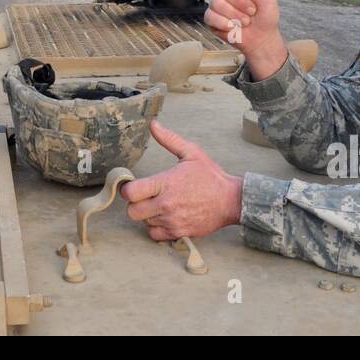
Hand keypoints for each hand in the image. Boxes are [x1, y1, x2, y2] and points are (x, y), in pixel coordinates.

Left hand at [119, 120, 242, 240]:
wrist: (231, 200)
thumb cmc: (211, 176)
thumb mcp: (191, 152)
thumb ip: (169, 139)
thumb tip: (153, 124)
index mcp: (166, 183)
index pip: (131, 192)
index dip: (128, 189)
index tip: (135, 186)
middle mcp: (166, 204)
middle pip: (133, 211)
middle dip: (135, 203)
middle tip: (145, 197)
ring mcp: (172, 220)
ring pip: (144, 222)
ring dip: (147, 215)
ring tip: (159, 205)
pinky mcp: (179, 232)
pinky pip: (155, 235)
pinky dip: (156, 227)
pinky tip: (164, 217)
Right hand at [203, 0, 287, 78]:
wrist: (262, 37)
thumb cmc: (266, 13)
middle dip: (241, 2)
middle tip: (251, 11)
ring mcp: (216, 4)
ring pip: (217, 2)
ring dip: (235, 15)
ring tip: (245, 22)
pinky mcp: (210, 18)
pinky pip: (210, 16)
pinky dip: (224, 23)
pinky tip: (233, 27)